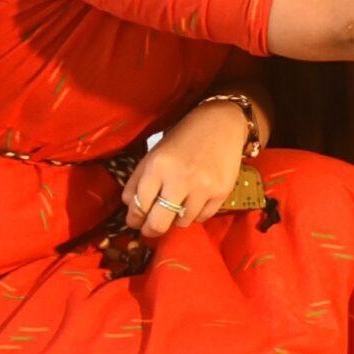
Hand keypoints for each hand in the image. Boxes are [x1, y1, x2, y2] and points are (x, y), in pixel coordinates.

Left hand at [121, 101, 250, 239]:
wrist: (221, 124)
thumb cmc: (182, 138)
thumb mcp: (154, 154)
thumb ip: (137, 181)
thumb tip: (131, 208)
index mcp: (158, 167)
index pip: (138, 207)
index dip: (134, 219)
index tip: (136, 221)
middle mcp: (180, 179)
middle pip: (158, 223)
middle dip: (151, 229)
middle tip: (151, 227)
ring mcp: (203, 188)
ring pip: (181, 223)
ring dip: (175, 219)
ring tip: (177, 206)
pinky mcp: (222, 192)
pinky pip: (202, 218)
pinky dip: (195, 214)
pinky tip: (194, 201)